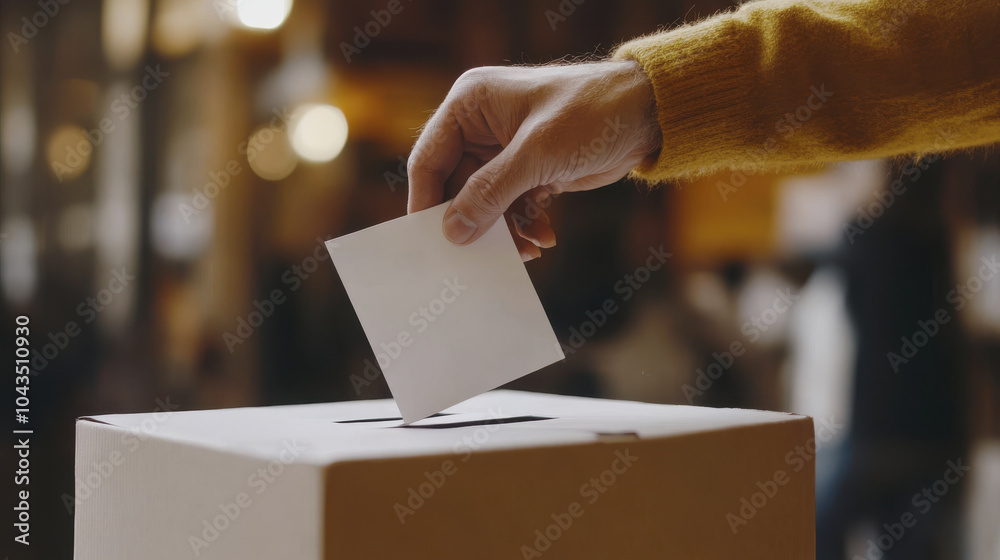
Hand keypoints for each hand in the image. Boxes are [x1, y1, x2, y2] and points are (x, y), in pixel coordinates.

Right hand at [406, 60, 660, 259]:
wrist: (648, 115)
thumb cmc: (591, 113)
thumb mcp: (536, 154)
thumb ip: (490, 193)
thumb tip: (452, 232)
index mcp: (470, 105)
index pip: (429, 160)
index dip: (427, 203)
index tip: (431, 242)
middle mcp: (480, 127)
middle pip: (456, 188)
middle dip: (473, 222)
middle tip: (481, 257)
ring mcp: (504, 151)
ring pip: (485, 204)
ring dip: (503, 230)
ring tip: (525, 249)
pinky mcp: (529, 171)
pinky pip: (511, 208)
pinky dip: (525, 226)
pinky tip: (543, 238)